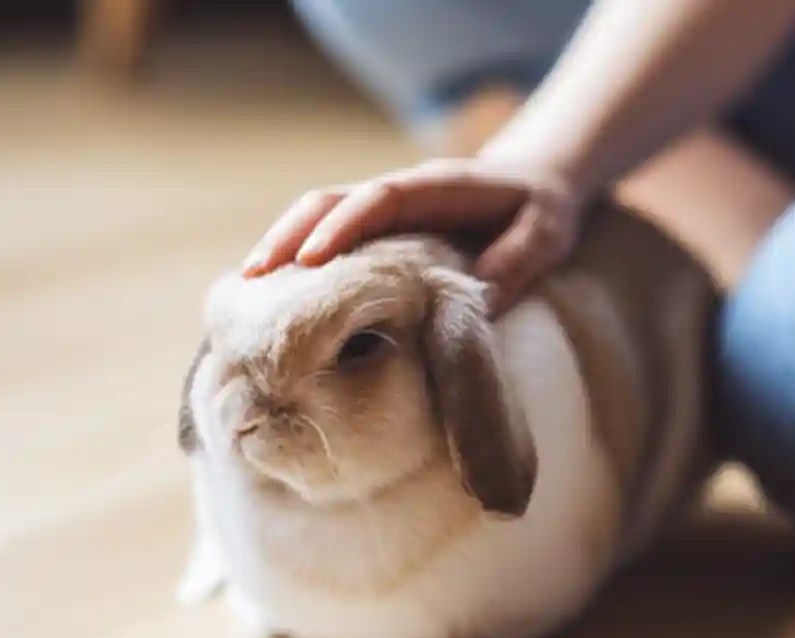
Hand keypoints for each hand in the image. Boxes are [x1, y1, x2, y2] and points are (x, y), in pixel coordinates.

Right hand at [242, 159, 586, 315]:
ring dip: (281, 247)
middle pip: (328, 202)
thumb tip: (478, 295)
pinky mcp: (374, 230)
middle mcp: (397, 192)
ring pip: (317, 217)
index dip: (343, 227)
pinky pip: (326, 236)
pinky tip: (273, 294)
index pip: (378, 200)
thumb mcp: (547, 232)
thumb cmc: (540, 211)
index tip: (312, 262)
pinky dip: (296, 258)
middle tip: (254, 278)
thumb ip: (518, 258)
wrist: (534, 185)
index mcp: (434, 188)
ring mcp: (381, 210)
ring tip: (247, 289)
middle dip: (288, 235)